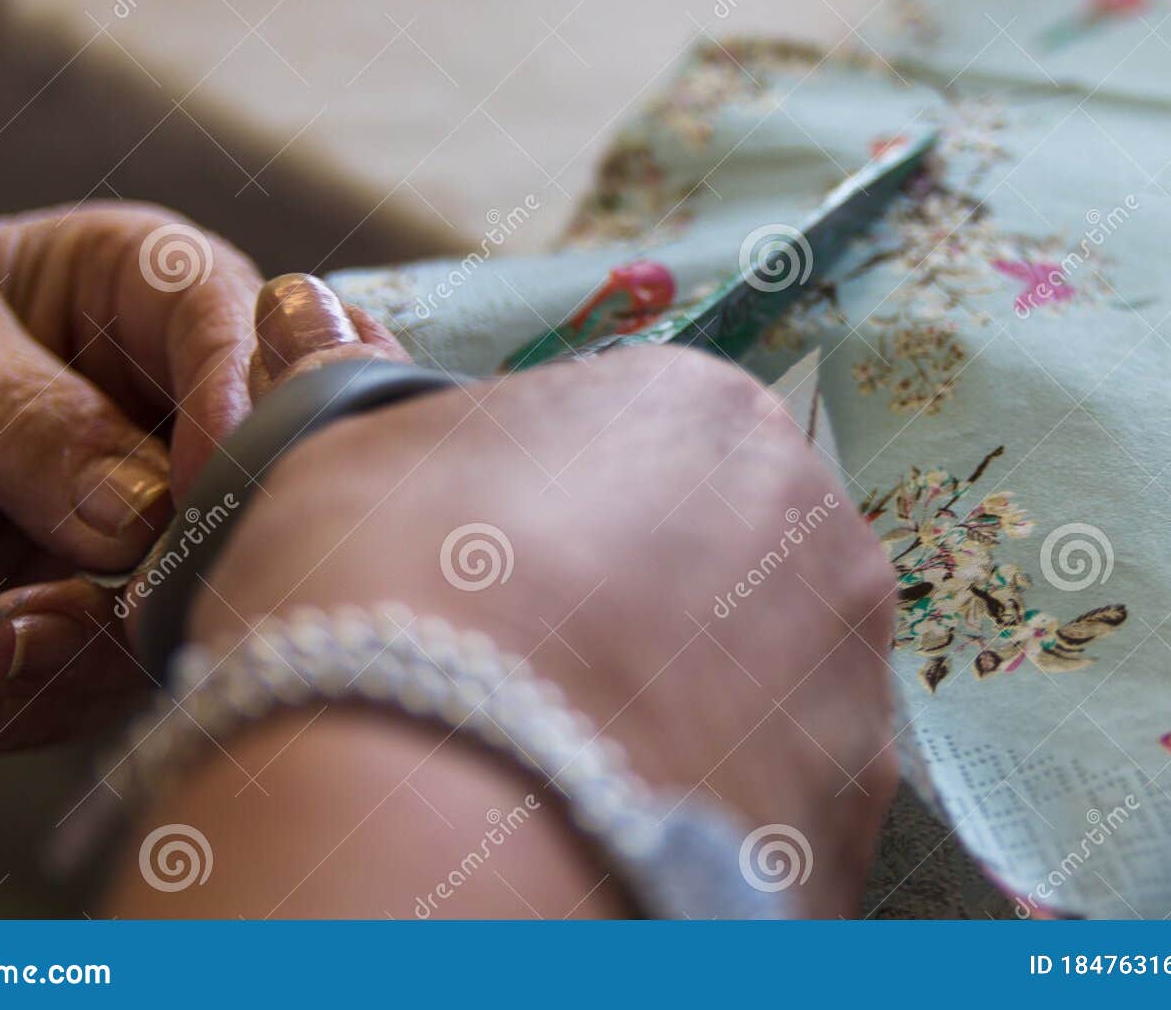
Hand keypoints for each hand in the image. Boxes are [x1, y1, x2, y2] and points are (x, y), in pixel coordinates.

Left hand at [0, 203, 265, 750]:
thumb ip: (33, 427)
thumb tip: (144, 518)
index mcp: (142, 296)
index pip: (233, 327)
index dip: (236, 400)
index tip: (197, 487)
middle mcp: (164, 416)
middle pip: (233, 492)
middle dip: (167, 564)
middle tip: (107, 604)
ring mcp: (132, 529)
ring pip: (166, 609)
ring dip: (74, 650)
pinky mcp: (78, 620)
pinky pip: (68, 689)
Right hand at [165, 341, 898, 916]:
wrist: (451, 844)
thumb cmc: (390, 608)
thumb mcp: (346, 462)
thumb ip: (379, 403)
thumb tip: (317, 326)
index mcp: (706, 410)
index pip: (637, 442)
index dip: (550, 512)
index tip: (491, 578)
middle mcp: (818, 533)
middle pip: (717, 555)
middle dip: (638, 601)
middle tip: (528, 674)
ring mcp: (851, 686)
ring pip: (755, 681)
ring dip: (681, 707)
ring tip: (569, 767)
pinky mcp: (852, 824)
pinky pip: (766, 796)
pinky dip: (703, 810)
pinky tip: (616, 832)